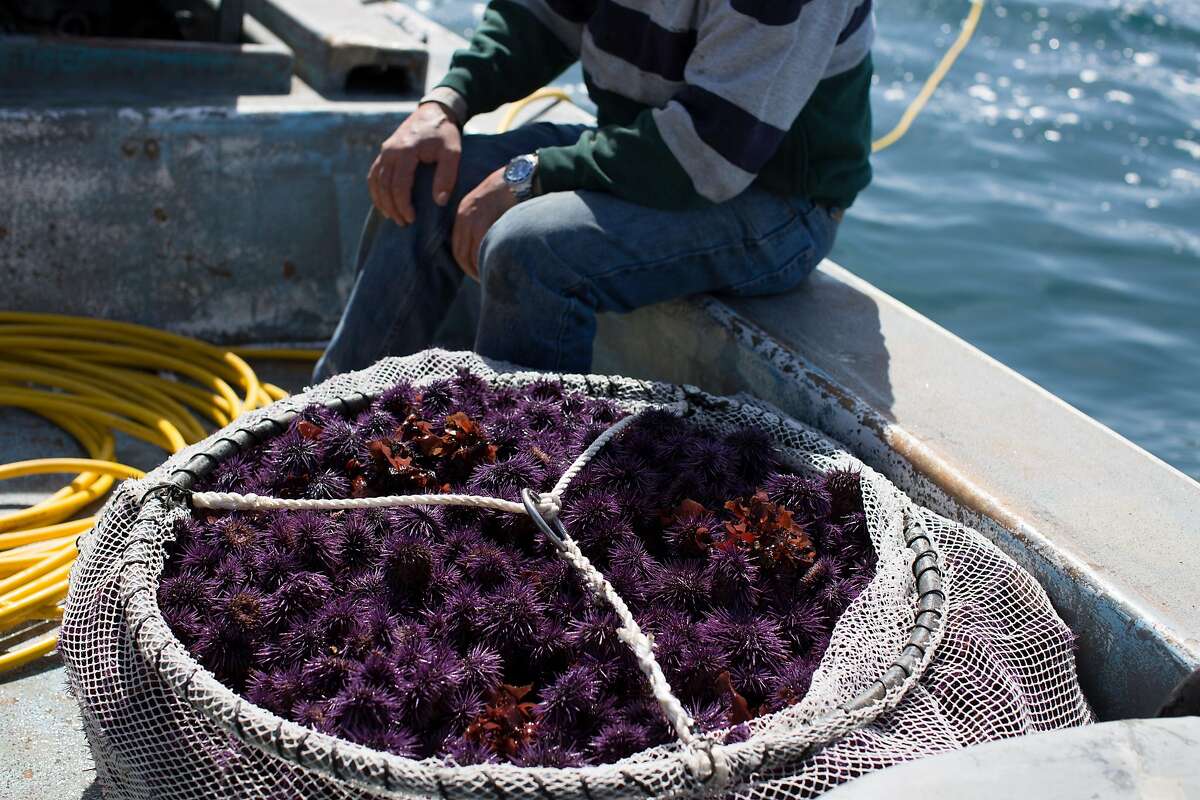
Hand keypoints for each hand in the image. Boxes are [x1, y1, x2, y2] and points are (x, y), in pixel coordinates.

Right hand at [368, 102, 460, 225]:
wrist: (435, 111)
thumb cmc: (445, 133)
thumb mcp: (452, 153)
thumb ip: (447, 176)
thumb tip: (439, 202)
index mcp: (406, 151)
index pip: (398, 185)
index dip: (403, 205)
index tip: (411, 219)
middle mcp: (390, 151)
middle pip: (384, 185)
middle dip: (392, 207)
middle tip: (403, 223)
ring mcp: (385, 150)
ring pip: (375, 181)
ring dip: (381, 201)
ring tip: (393, 216)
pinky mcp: (385, 151)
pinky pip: (374, 174)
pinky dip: (376, 190)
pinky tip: (384, 202)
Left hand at [452, 167, 517, 279]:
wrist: (520, 177)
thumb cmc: (511, 192)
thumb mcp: (490, 206)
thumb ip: (484, 222)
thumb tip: (488, 245)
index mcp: (463, 213)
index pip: (458, 246)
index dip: (466, 263)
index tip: (476, 272)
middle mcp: (464, 216)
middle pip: (460, 253)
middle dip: (470, 270)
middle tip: (484, 280)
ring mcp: (472, 219)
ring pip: (470, 253)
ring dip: (478, 268)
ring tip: (490, 276)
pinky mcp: (483, 221)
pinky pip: (481, 247)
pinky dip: (485, 260)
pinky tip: (494, 265)